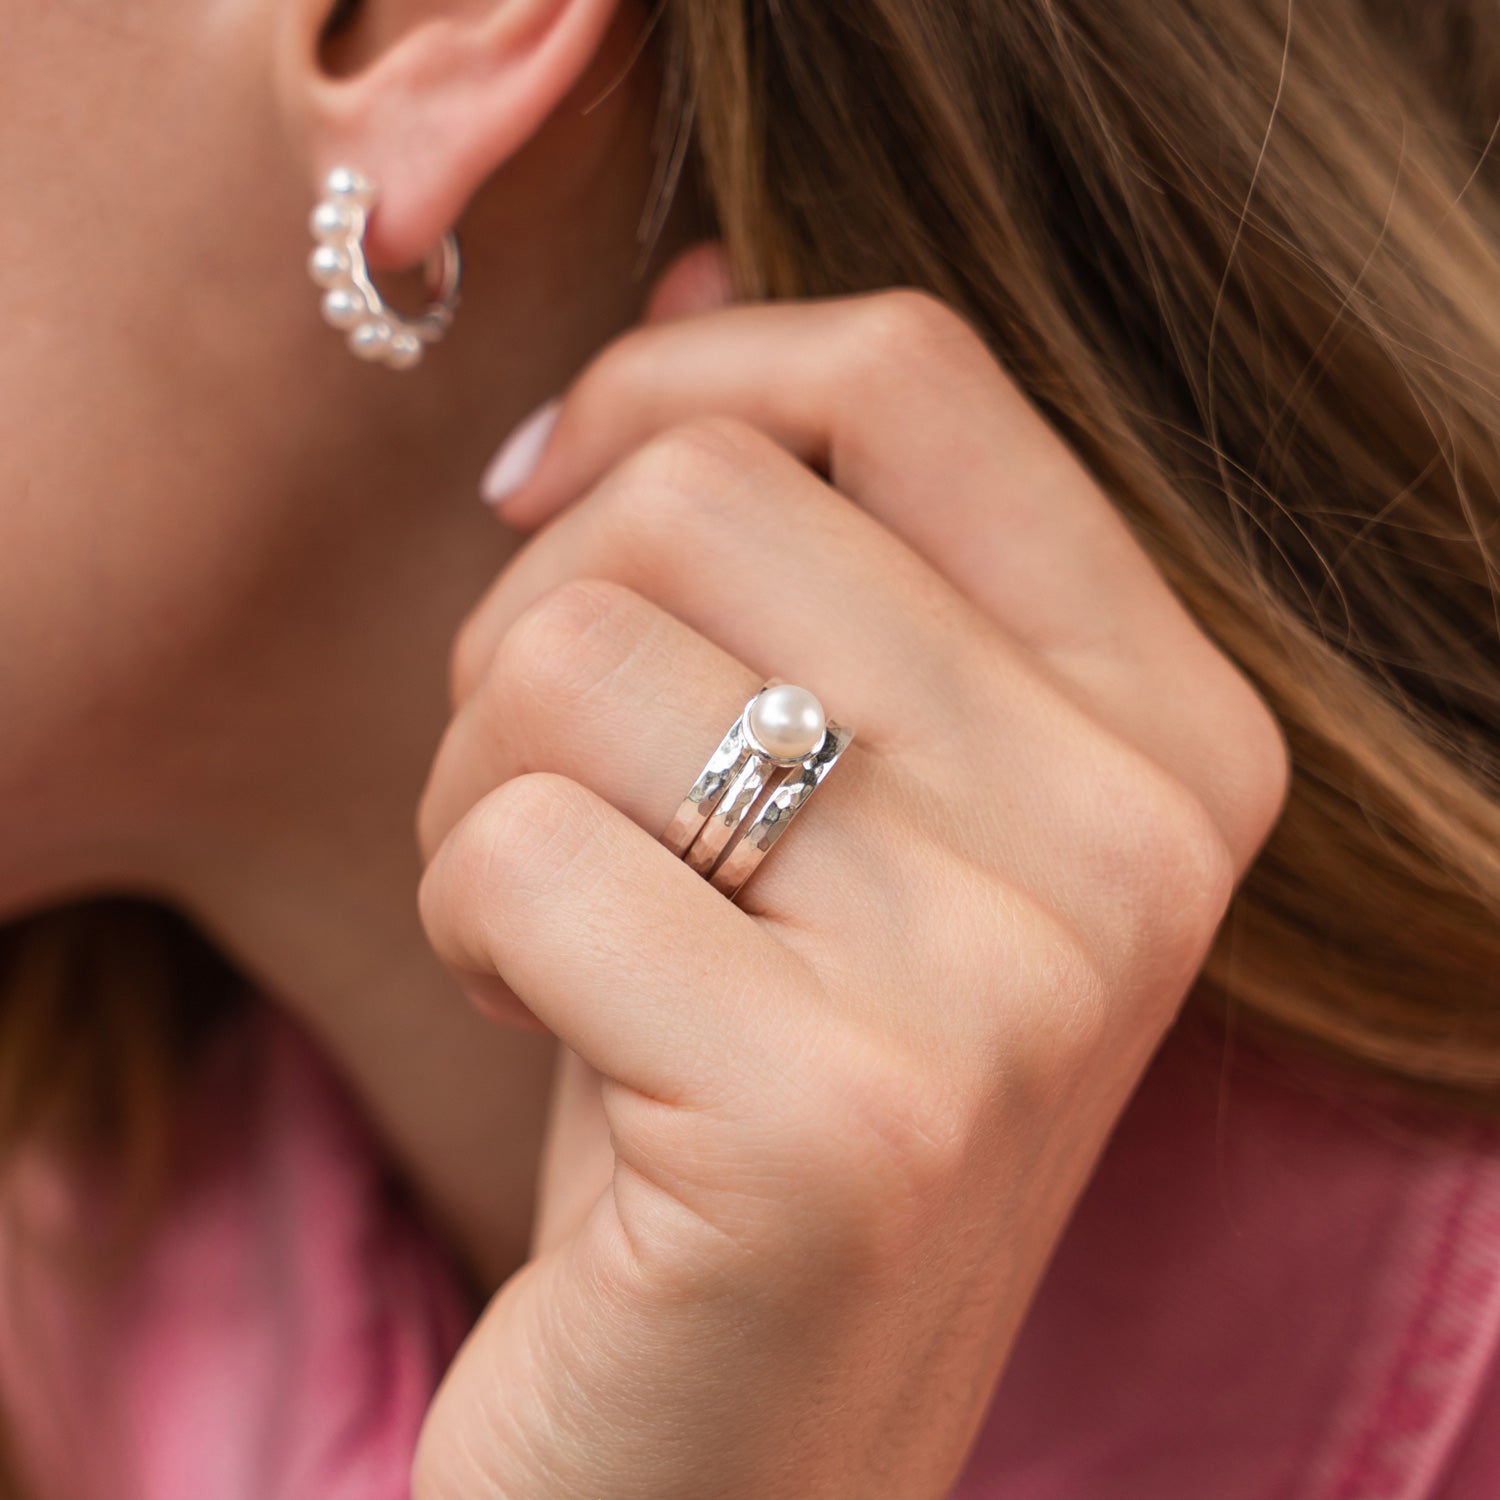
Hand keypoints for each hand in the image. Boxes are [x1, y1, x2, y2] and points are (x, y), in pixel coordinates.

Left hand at [411, 256, 1290, 1498]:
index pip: (908, 378)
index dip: (682, 383)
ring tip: (551, 918)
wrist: (744, 1441)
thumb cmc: (748, 1075)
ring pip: (578, 655)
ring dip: (480, 779)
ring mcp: (1010, 984)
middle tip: (557, 793)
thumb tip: (696, 273)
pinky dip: (464, 915)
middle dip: (537, 627)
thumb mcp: (814, 791)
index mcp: (1167, 725)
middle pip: (700, 498)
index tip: (556, 487)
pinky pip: (519, 849)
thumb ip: (791, 528)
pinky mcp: (835, 1123)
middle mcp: (1134, 837)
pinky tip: (546, 1024)